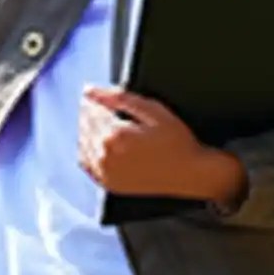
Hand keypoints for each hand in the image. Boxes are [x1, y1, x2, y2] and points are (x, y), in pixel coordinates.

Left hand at [78, 85, 247, 204]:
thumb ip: (119, 98)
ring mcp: (106, 173)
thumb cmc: (177, 141)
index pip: (90, 110)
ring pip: (82, 143)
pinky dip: (89, 151)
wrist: (191, 174)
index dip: (93, 100)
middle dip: (91, 114)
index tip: (99, 97)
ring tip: (109, 126)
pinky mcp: (109, 184)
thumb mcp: (153, 111)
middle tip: (107, 109)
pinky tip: (103, 145)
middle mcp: (106, 156)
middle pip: (84, 126)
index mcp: (115, 135)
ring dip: (89, 131)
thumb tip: (89, 90)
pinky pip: (86, 164)